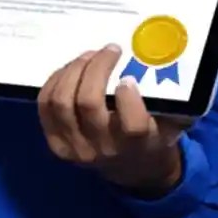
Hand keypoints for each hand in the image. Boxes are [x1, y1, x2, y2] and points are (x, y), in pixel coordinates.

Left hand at [37, 44, 191, 197]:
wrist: (131, 167)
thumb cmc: (153, 135)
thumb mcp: (172, 122)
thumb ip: (172, 101)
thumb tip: (166, 63)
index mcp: (137, 145)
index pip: (133, 126)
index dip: (128, 98)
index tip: (128, 78)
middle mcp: (104, 149)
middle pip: (89, 103)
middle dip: (96, 68)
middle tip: (110, 50)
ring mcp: (75, 147)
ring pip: (63, 102)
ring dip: (74, 70)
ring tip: (89, 56)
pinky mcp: (55, 143)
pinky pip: (46, 105)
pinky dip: (55, 81)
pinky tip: (71, 69)